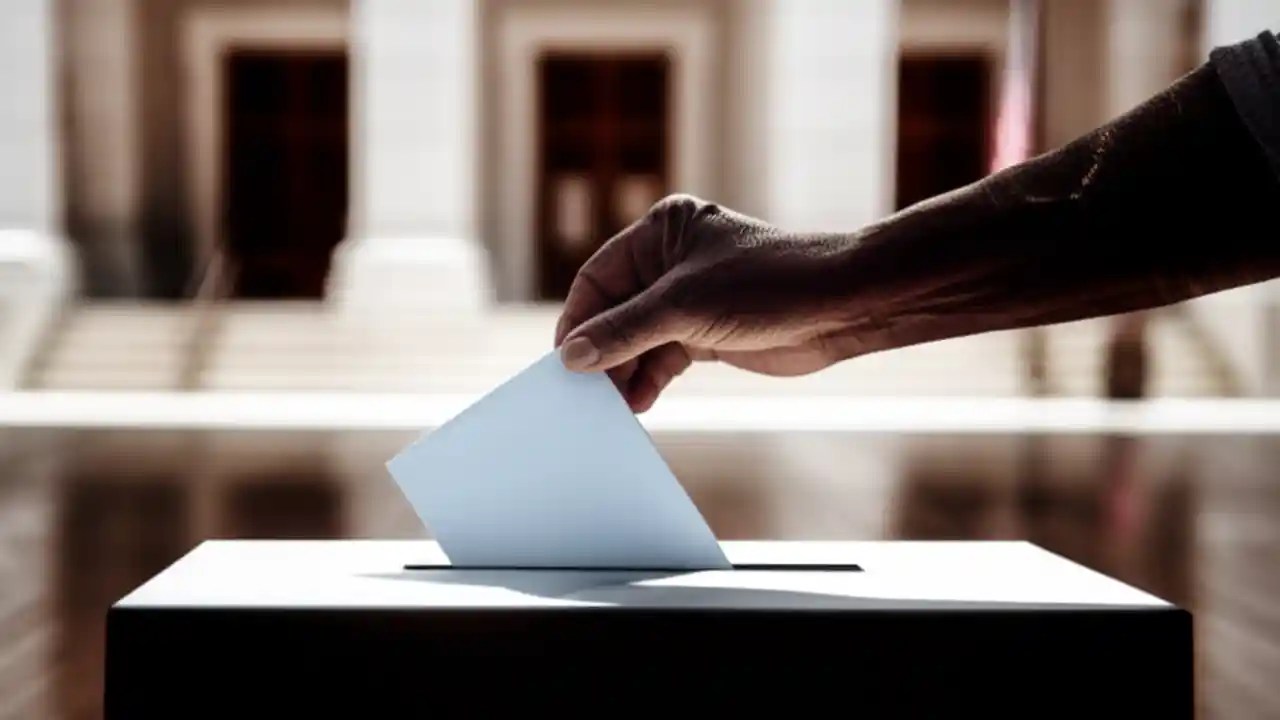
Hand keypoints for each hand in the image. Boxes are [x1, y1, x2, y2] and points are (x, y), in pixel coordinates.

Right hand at [554, 194, 858, 411]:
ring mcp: (689, 298)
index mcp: (661, 231)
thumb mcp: (683, 307)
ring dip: (624, 371)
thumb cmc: (767, 285)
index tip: (565, 361)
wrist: (839, 306)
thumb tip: (572, 356)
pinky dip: (650, 379)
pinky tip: (638, 402)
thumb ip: (623, 332)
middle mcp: (670, 261)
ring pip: (638, 338)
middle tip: (585, 392)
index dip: (579, 319)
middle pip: (615, 310)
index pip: (599, 277)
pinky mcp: (707, 331)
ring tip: (612, 405)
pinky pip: (663, 357)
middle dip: (602, 351)